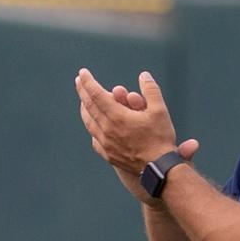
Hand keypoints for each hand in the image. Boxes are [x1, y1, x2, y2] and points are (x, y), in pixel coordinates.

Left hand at [77, 69, 198, 204]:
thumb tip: (144, 75)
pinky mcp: (108, 154)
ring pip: (89, 123)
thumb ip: (151, 90)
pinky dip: (92, 127)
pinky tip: (94, 126)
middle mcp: (107, 129)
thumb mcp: (160, 110)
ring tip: (84, 101)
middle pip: (89, 107)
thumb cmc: (160, 138)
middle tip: (79, 81)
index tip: (82, 72)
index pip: (96, 94)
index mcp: (116, 116)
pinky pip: (95, 138)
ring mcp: (105, 143)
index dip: (88, 82)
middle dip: (83, 91)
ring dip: (85, 109)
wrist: (158, 168)